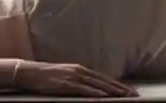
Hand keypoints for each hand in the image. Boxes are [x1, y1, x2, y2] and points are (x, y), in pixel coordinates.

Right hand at [14, 61, 138, 97]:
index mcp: (81, 70)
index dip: (118, 85)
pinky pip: (84, 88)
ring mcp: (74, 76)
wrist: (30, 72)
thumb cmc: (46, 77)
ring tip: (125, 96)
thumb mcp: (66, 77)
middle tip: (135, 95)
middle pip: (105, 80)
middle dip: (121, 88)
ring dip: (113, 90)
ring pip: (98, 84)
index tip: (130, 91)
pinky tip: (104, 95)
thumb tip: (92, 89)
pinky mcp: (66, 83)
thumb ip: (79, 82)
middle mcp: (80, 71)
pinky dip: (95, 91)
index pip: (104, 78)